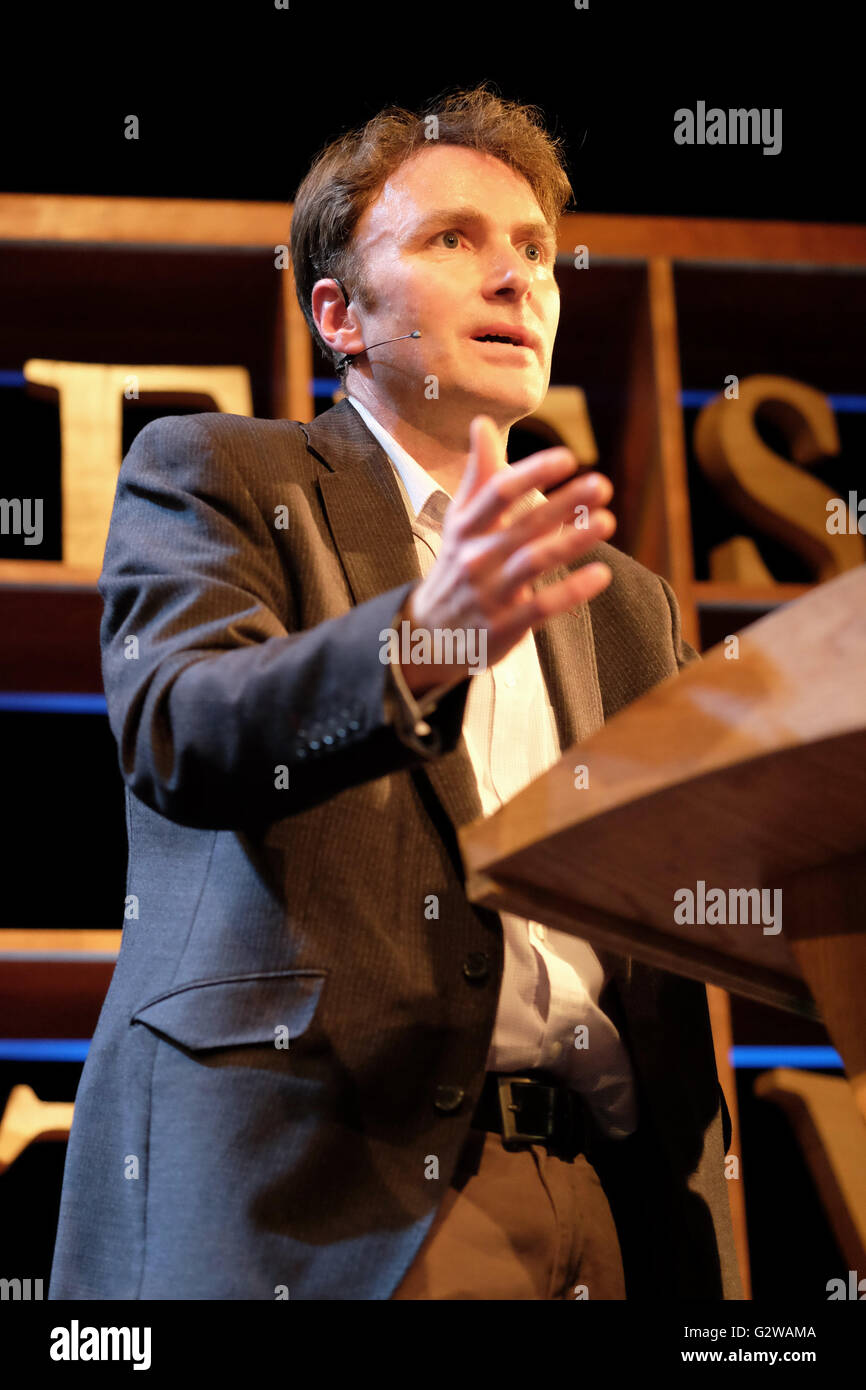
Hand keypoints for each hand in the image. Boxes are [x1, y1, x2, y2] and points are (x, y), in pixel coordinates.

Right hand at [399, 415, 615, 696]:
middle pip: (523, 526)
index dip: (532, 473)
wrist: (427, 634)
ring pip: (533, 563)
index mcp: (465, 528)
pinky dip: (572, 591)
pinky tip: (602, 574)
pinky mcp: (503, 626)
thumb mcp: (459, 522)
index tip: (567, 457)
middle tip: (602, 484)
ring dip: (572, 542)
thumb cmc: (454, 567)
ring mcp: (489, 594)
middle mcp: (475, 558)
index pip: (498, 494)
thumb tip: (482, 424)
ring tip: (608, 522)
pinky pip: (541, 607)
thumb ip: (478, 476)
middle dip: (564, 503)